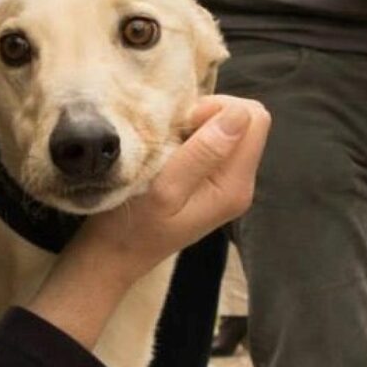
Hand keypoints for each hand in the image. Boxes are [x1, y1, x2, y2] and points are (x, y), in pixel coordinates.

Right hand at [82, 95, 268, 280]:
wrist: (112, 257)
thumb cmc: (130, 227)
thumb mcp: (163, 190)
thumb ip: (203, 153)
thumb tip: (239, 114)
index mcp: (234, 185)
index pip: (254, 118)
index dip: (217, 109)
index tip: (181, 125)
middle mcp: (239, 183)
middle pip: (245, 120)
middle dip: (208, 114)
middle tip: (171, 134)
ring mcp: (225, 184)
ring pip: (228, 129)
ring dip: (195, 126)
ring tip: (164, 145)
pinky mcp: (209, 183)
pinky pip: (212, 143)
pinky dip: (188, 137)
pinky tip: (164, 152)